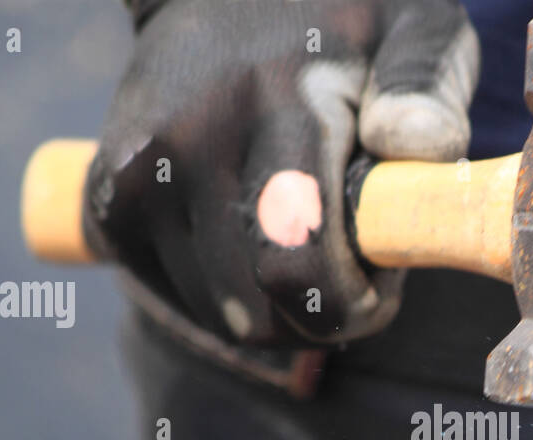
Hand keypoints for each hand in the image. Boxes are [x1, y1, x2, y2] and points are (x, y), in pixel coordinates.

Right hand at [87, 0, 478, 345]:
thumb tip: (419, 147)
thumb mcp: (410, 26)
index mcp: (272, 106)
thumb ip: (425, 82)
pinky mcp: (107, 203)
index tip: (380, 283)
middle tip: (346, 255)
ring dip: (269, 303)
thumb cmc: (343, 20)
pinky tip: (245, 235)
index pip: (296, 261)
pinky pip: (173, 298)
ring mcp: (136, 177)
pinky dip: (219, 294)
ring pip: (217, 316)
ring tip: (297, 232)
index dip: (348, 305)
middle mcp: (187, 144)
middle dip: (316, 311)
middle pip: (255, 312)